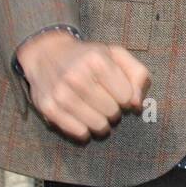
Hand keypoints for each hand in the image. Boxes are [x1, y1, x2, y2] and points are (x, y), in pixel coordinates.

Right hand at [18, 30, 150, 143]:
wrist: (47, 54)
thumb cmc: (89, 57)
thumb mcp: (117, 55)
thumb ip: (138, 75)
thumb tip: (136, 105)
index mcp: (96, 60)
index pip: (126, 97)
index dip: (125, 97)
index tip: (117, 91)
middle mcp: (76, 76)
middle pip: (112, 112)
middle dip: (114, 110)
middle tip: (105, 101)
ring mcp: (60, 93)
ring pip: (98, 125)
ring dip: (102, 123)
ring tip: (97, 111)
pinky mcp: (48, 108)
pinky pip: (79, 132)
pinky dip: (85, 131)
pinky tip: (84, 120)